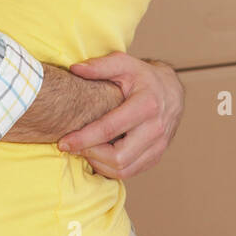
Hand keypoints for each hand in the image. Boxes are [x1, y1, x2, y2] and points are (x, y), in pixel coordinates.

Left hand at [57, 53, 183, 180]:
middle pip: (118, 157)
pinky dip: (110, 169)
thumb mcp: (124, 63)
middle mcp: (156, 128)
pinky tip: (98, 155)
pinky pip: (130, 172)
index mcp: (147, 105)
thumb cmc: (143, 76)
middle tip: (73, 146)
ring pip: (123, 169)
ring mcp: (159, 145)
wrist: (172, 89)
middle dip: (90, 154)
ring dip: (98, 163)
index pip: (109, 129)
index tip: (64, 142)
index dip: (83, 138)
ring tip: (84, 150)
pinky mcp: (157, 156)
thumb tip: (75, 69)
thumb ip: (99, 66)